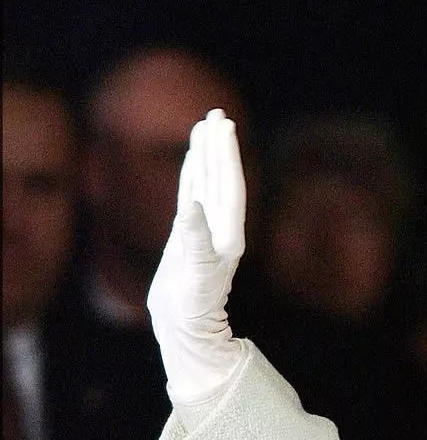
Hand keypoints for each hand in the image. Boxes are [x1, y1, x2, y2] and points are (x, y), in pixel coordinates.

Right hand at [147, 109, 247, 405]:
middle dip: (219, 146)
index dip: (227, 155)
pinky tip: (189, 160)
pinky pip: (190, 196)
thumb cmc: (194, 304)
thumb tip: (193, 205)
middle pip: (221, 177)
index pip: (230, 184)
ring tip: (203, 127)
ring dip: (205, 156)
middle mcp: (221, 226)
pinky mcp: (187, 235)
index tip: (225, 126)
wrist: (184, 326)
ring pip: (205, 183)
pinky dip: (190, 176)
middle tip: (216, 113)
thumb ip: (194, 238)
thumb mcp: (196, 271)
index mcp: (229, 231)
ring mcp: (205, 228)